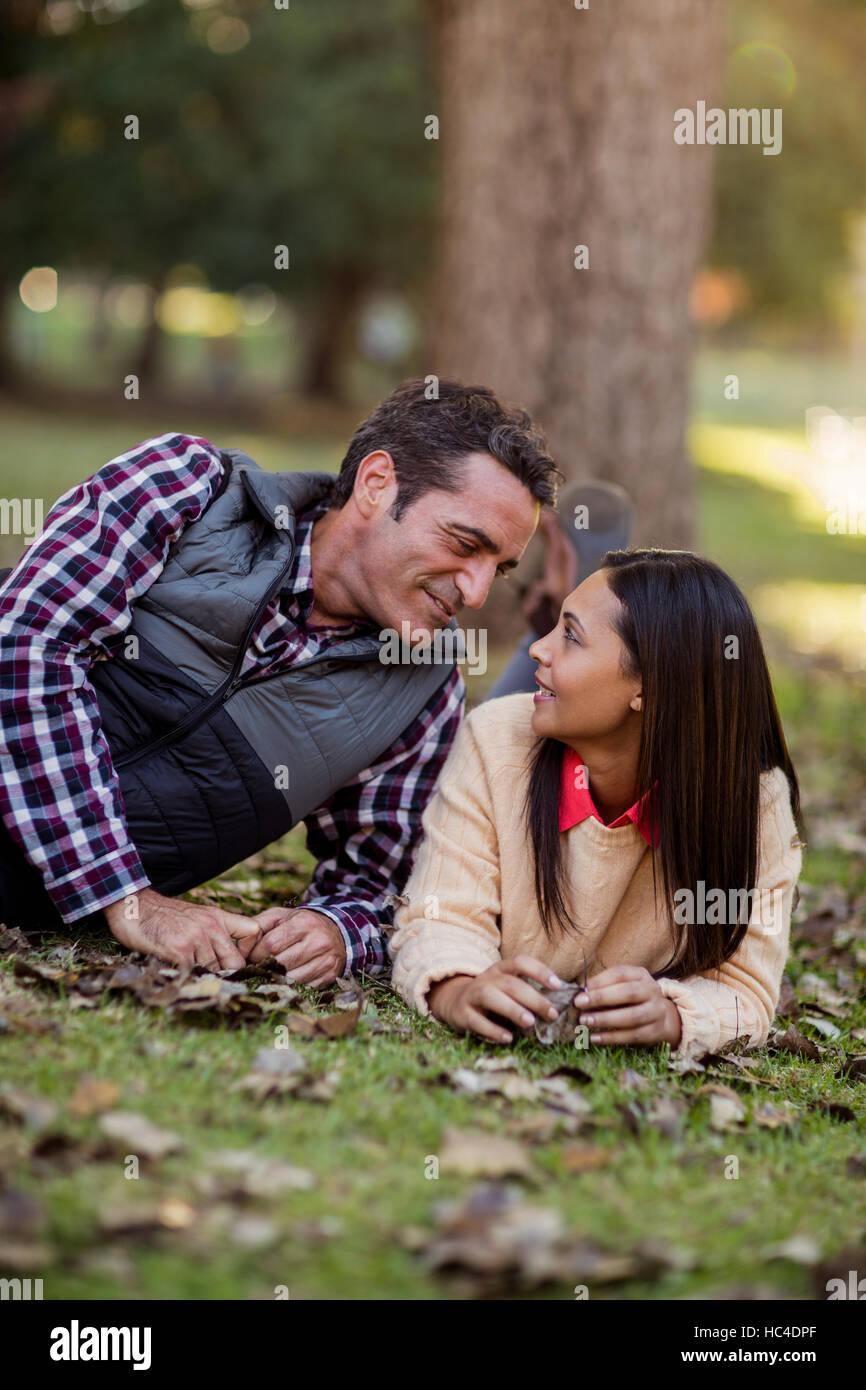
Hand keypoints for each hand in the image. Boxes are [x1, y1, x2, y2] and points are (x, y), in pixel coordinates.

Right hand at [104, 887, 262, 969]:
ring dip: (203, 979)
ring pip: (214, 972)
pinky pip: (193, 974)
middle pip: (235, 963)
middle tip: (210, 980)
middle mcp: (211, 927)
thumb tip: (228, 961)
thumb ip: (215, 932)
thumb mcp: (197, 915)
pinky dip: (187, 979)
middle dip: (224, 975)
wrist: (133, 905)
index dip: (248, 951)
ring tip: (190, 978)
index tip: (234, 961)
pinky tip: (178, 975)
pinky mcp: (179, 949)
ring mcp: (196, 938)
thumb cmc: (164, 915)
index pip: (253, 932)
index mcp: (218, 918)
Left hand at [246, 906, 346, 986]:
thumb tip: (239, 946)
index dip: (256, 953)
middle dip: (264, 967)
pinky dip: (291, 986)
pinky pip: (303, 988)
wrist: (336, 932)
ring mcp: (326, 961)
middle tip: (258, 967)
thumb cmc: (301, 924)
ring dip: (276, 979)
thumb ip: (258, 925)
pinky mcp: (329, 976)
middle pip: (280, 963)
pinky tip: (285, 979)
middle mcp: (318, 941)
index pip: (271, 944)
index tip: (252, 956)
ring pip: (291, 979)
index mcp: (304, 923)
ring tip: (270, 973)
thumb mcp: (281, 916)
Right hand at [427, 954, 567, 1043]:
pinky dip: (492, 1030)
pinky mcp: (462, 1013)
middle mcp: (487, 979)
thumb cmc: (493, 996)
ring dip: (512, 1009)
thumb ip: (529, 992)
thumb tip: (560, 1004)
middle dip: (533, 998)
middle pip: (510, 983)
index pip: (520, 962)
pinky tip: (508, 1038)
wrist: (455, 1001)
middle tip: (552, 1014)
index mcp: (501, 969)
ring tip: (529, 1022)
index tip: (557, 985)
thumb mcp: (508, 987)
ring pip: (490, 997)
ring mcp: (472, 995)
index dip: (539, 971)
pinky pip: (476, 1021)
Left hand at [574, 965, 681, 1046]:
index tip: (581, 990)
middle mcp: (652, 991)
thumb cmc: (632, 999)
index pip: (620, 974)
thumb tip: (580, 993)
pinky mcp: (655, 1031)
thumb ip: (603, 987)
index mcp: (641, 975)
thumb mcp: (622, 986)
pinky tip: (595, 1038)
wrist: (661, 1017)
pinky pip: (632, 1036)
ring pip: (632, 1016)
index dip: (600, 981)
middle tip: (580, 1004)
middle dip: (602, 998)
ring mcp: (656, 1012)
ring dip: (606, 1019)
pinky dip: (612, 1037)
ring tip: (586, 1021)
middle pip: (628, 993)